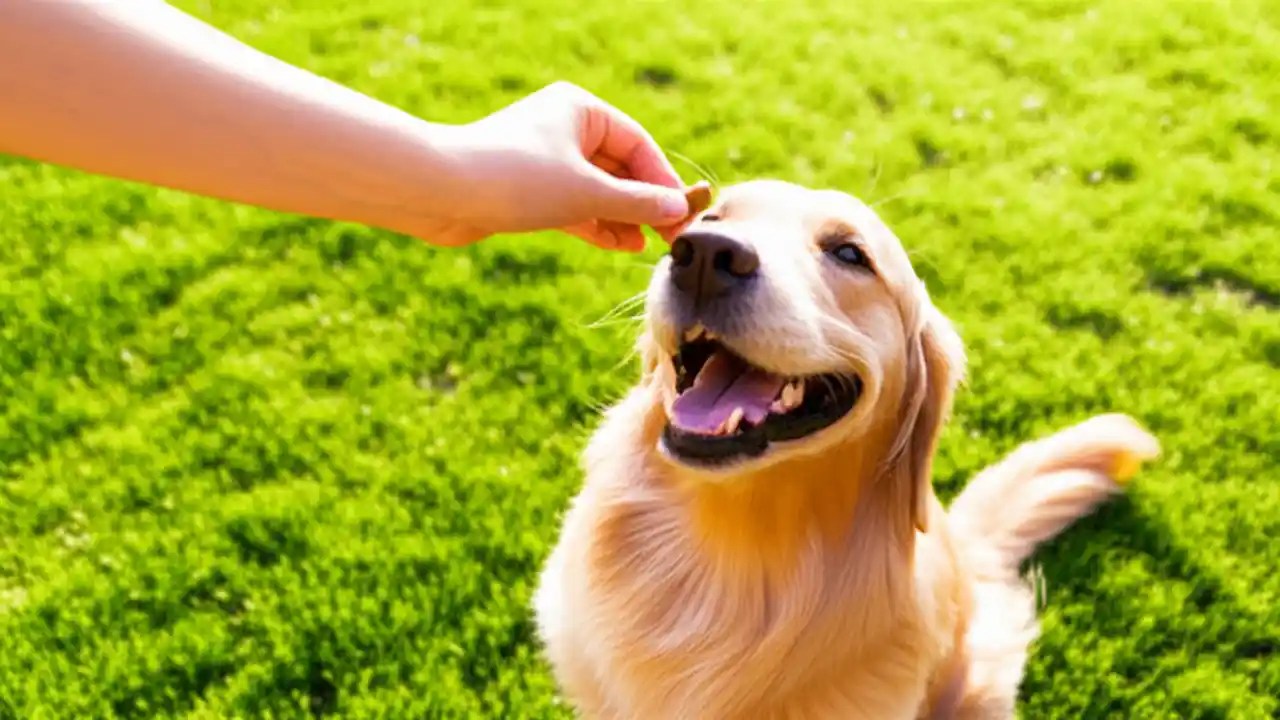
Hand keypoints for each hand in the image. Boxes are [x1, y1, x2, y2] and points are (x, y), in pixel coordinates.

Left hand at [427, 82, 693, 251]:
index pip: (638, 144)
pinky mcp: (526, 188)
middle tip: (670, 236)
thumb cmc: (516, 179)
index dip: (663, 181)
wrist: (440, 192)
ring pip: (596, 188)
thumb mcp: (588, 192)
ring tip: (647, 246)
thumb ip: (638, 202)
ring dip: (623, 216)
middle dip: (644, 202)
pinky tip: (620, 244)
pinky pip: (573, 204)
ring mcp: (544, 159)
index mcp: (580, 109)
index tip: (683, 214)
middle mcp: (563, 127)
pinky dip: (595, 222)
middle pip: (619, 166)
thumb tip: (678, 209)